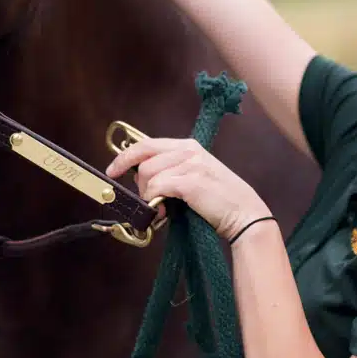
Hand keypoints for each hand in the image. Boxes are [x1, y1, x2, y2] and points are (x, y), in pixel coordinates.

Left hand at [106, 136, 272, 243]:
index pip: (146, 144)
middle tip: (152, 200)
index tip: (112, 170)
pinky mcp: (190, 181)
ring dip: (149, 196)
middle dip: (140, 184)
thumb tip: (141, 180)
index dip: (125, 157)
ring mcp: (190, 164)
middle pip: (144, 161)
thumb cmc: (218, 199)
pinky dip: (155, 201)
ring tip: (163, 208)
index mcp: (188, 146)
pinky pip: (157, 188)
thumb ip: (170, 172)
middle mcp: (188, 150)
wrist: (243, 213)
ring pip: (148, 176)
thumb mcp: (194, 176)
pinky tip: (165, 210)